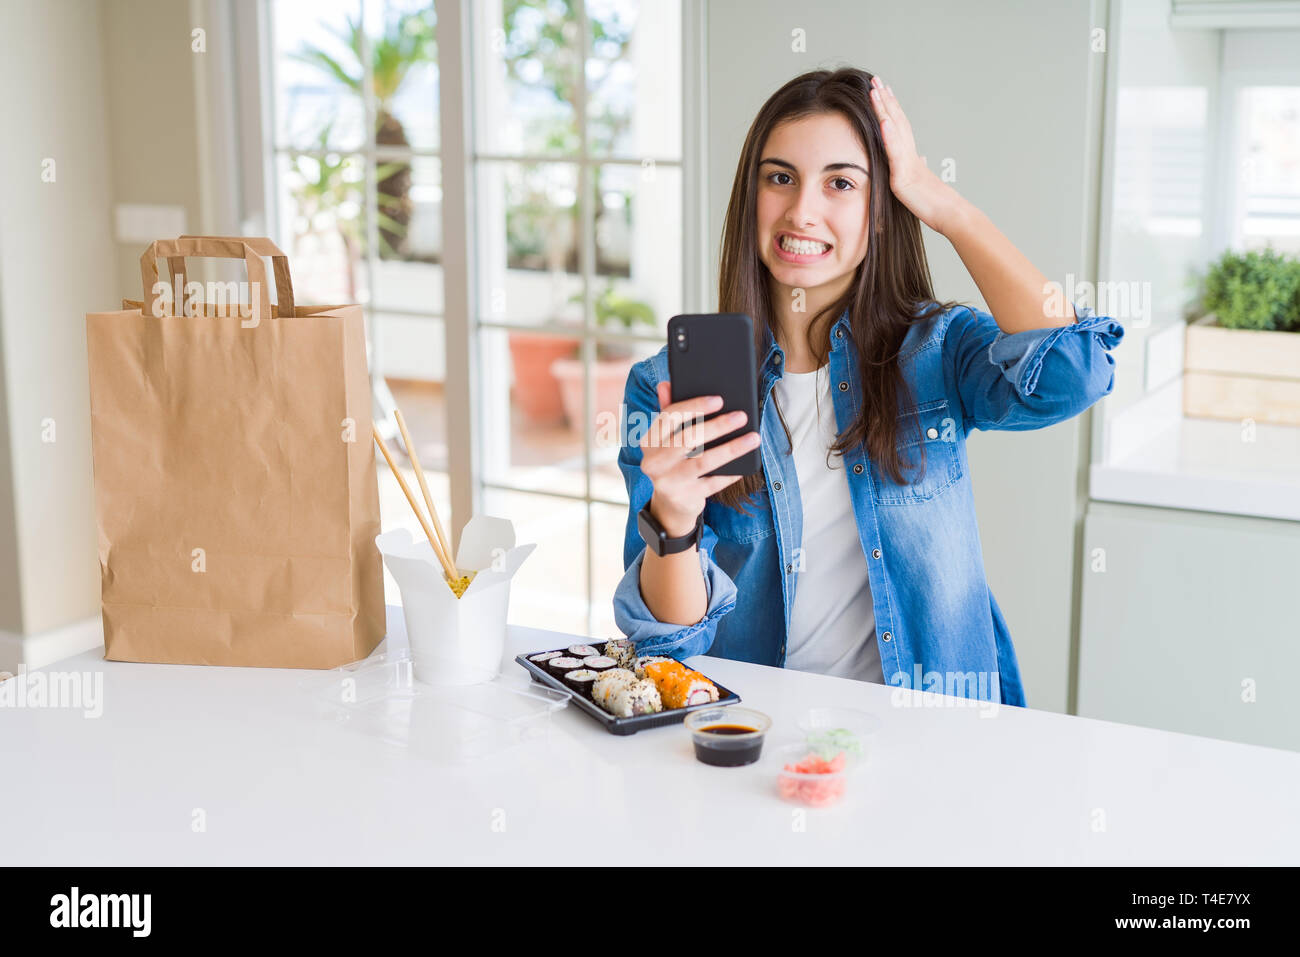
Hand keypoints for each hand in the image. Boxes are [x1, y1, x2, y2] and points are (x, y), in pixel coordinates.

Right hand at [639, 381, 760, 538]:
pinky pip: (712, 483)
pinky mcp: (684, 498)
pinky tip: (745, 464)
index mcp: (648, 440)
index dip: (694, 406)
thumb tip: (665, 383)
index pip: (669, 417)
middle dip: (717, 425)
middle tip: (742, 416)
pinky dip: (730, 473)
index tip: (719, 399)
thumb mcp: (667, 439)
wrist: (670, 504)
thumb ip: (669, 412)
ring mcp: (668, 481)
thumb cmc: (673, 461)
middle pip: (688, 438)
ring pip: (703, 461)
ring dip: (731, 448)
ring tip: (753, 438)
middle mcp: (653, 461)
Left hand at [869, 75, 961, 234]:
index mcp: (911, 157)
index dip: (890, 107)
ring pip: (895, 131)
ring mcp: (907, 163)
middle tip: (876, 79)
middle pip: (896, 121)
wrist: (949, 214)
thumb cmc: (935, 203)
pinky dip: (890, 136)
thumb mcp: (921, 183)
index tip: (883, 90)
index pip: (899, 126)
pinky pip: (896, 153)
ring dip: (885, 109)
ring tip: (876, 90)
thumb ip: (918, 169)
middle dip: (885, 99)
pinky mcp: (904, 176)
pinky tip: (883, 121)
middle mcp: (910, 154)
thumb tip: (922, 159)